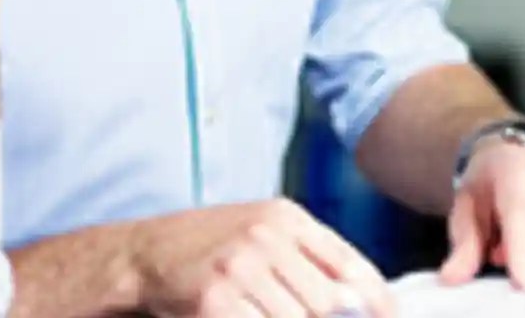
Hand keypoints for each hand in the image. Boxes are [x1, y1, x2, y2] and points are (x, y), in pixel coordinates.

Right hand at [136, 199, 393, 317]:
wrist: (147, 252)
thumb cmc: (213, 245)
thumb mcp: (265, 233)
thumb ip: (310, 258)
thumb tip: (359, 299)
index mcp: (286, 217)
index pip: (350, 262)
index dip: (377, 299)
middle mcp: (266, 238)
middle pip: (328, 300)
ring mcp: (240, 268)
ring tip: (278, 313)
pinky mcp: (216, 299)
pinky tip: (256, 316)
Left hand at [439, 141, 524, 289]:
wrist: (506, 155)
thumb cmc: (485, 187)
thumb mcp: (465, 211)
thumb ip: (463, 245)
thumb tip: (453, 277)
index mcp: (511, 168)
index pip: (520, 214)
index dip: (521, 252)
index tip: (524, 284)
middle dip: (524, 254)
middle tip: (500, 247)